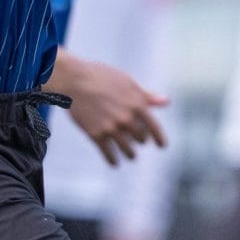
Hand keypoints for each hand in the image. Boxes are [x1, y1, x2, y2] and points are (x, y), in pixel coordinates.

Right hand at [52, 55, 169, 165]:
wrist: (73, 79)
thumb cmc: (100, 76)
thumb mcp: (127, 82)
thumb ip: (146, 95)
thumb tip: (166, 102)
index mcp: (137, 104)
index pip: (154, 128)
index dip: (159, 139)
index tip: (161, 146)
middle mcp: (127, 119)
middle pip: (140, 139)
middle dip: (139, 140)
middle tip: (137, 141)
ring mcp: (111, 128)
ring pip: (127, 150)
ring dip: (130, 154)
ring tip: (130, 156)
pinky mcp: (96, 134)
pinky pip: (108, 154)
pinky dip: (113, 160)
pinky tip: (114, 163)